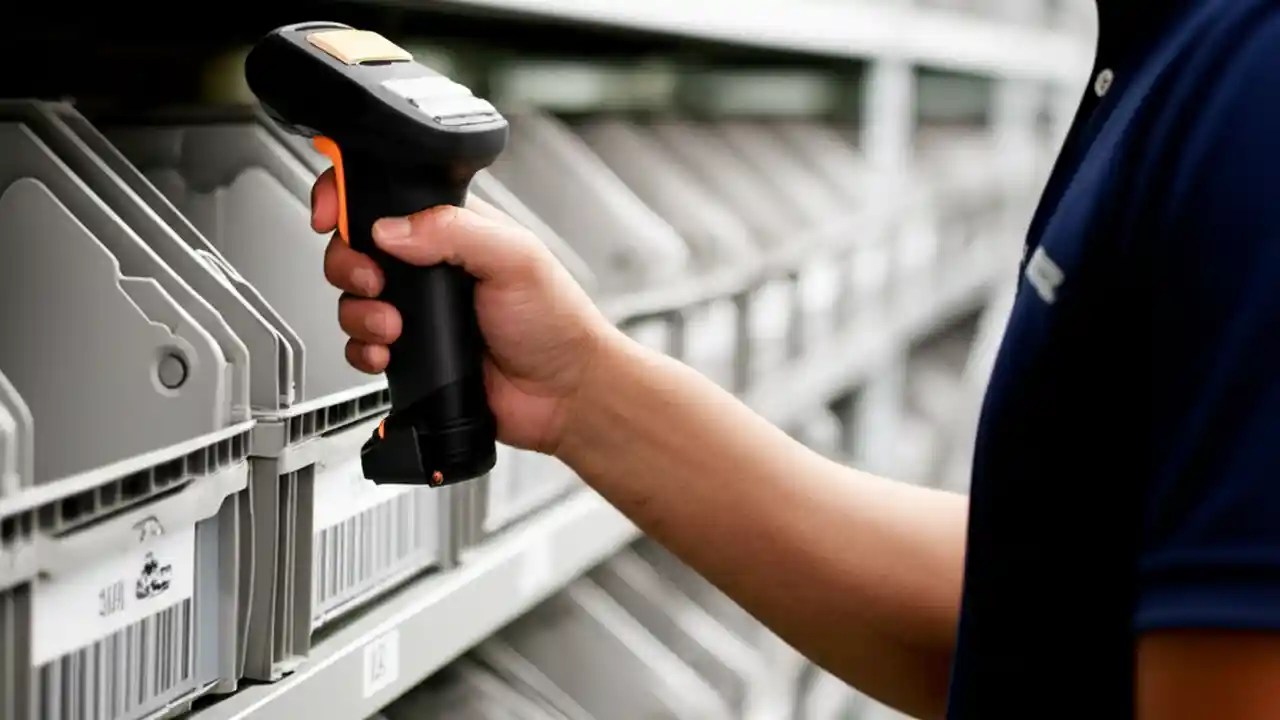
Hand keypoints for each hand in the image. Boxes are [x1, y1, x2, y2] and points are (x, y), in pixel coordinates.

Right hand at [311, 169, 616, 454]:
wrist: (563, 394)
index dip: (348, 197)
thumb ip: (453, 230)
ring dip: (359, 312)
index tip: (331, 213)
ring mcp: (418, 311)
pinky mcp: (410, 353)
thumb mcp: (514, 257)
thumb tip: (392, 229)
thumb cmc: (556, 321)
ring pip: (354, 298)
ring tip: (393, 326)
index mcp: (452, 228)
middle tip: (373, 280)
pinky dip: (363, 349)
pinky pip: (362, 345)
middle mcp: (430, 265)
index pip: (388, 196)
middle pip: (356, 247)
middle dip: (349, 263)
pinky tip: (387, 353)